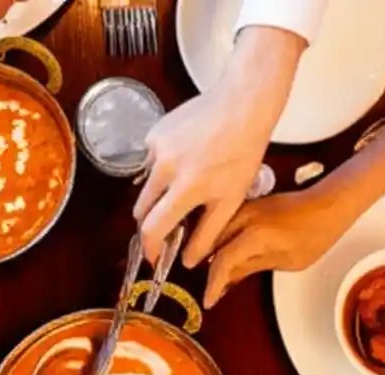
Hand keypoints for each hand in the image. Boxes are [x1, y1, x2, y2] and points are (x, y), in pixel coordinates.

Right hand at [132, 26, 305, 267]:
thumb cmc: (243, 152)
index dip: (149, 247)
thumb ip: (207, 233)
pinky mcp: (154, 133)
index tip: (153, 255)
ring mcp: (156, 148)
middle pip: (142, 209)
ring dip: (158, 192)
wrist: (242, 104)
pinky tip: (185, 158)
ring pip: (145, 185)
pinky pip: (149, 160)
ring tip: (186, 181)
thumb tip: (188, 261)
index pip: (153, 228)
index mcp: (187, 188)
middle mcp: (165, 168)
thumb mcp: (231, 198)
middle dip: (151, 221)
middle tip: (169, 223)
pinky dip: (162, 167)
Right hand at [202, 186, 353, 306]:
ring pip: (215, 234)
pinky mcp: (248, 204)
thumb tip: (228, 279)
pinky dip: (221, 241)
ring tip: (216, 275)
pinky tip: (224, 254)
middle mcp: (245, 217)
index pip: (222, 262)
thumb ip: (252, 267)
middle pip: (212, 247)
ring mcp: (245, 207)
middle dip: (209, 270)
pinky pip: (225, 224)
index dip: (213, 284)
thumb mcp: (288, 261)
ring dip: (212, 254)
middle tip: (212, 290)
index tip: (209, 299)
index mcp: (255, 235)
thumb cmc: (316, 233)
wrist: (329, 203)